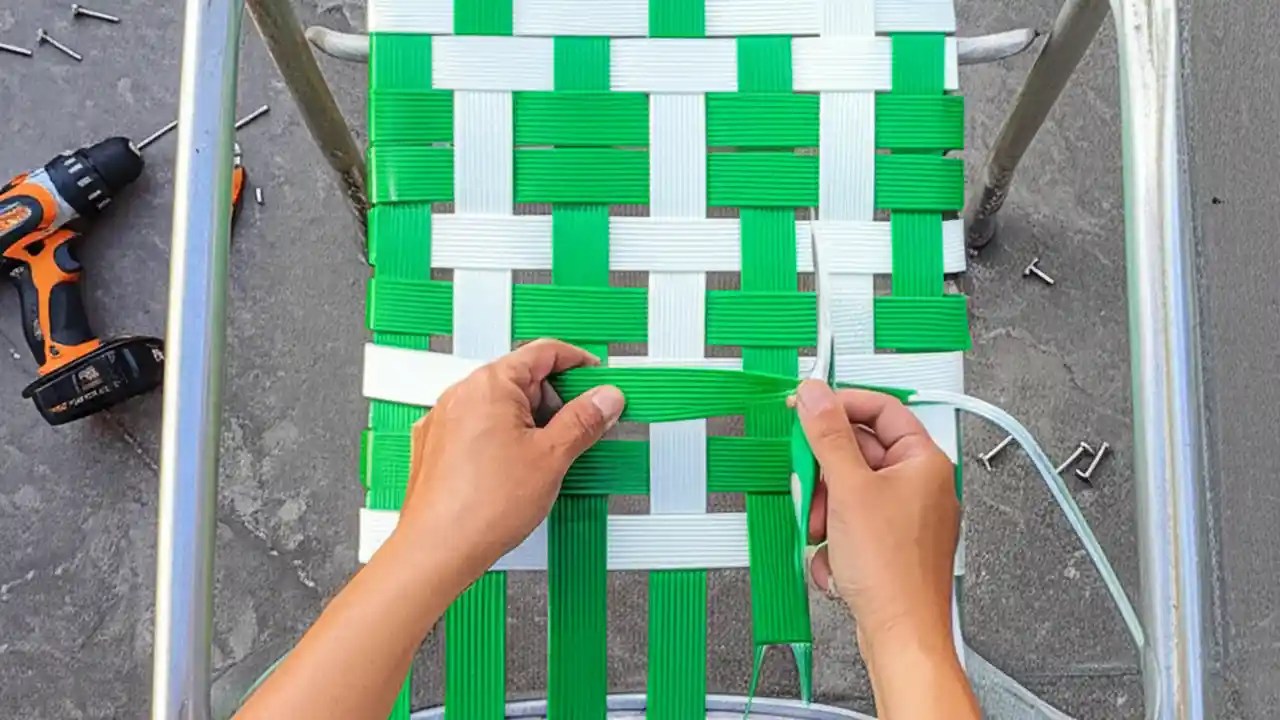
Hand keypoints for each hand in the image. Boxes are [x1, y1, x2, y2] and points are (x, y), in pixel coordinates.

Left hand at [391, 340, 625, 586]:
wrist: (438, 549)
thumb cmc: (482, 506)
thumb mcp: (552, 457)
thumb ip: (584, 421)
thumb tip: (604, 399)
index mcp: (489, 384)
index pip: (543, 352)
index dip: (578, 363)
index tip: (597, 380)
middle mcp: (461, 394)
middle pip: (522, 379)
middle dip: (556, 400)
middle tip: (582, 425)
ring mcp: (445, 420)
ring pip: (501, 406)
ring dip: (531, 422)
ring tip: (551, 455)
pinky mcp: (437, 446)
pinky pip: (480, 428)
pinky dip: (505, 438)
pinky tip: (520, 468)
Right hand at [795, 381, 959, 658]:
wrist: (901, 634)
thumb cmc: (893, 572)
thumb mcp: (848, 489)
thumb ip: (827, 436)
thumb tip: (815, 395)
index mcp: (924, 462)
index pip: (881, 409)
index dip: (840, 404)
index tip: (806, 406)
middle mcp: (920, 485)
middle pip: (859, 451)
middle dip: (825, 472)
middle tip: (808, 481)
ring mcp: (905, 516)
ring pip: (849, 489)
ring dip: (824, 508)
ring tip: (822, 530)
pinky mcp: (889, 544)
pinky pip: (851, 522)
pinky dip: (834, 537)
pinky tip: (835, 557)